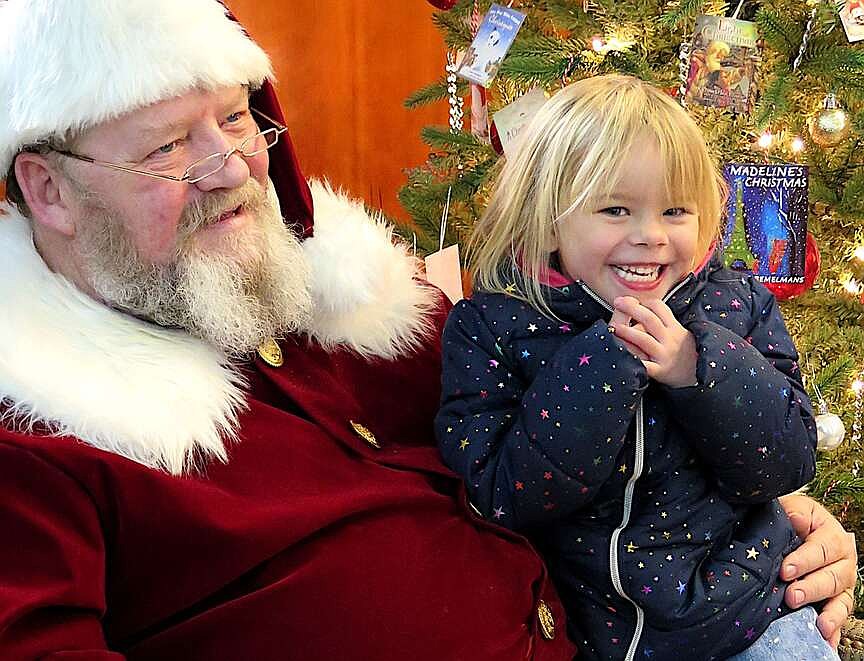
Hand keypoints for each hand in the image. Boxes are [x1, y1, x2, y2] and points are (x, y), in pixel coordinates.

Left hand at [608, 296, 696, 387]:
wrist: (696, 376)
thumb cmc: (684, 352)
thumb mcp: (681, 333)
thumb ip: (665, 321)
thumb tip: (643, 305)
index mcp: (674, 327)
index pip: (659, 307)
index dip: (644, 302)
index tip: (631, 300)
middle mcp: (670, 339)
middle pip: (649, 319)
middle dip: (632, 308)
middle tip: (617, 302)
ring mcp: (664, 355)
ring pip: (644, 340)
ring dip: (627, 332)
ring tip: (613, 327)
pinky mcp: (660, 370)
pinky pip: (645, 365)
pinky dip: (634, 360)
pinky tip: (621, 355)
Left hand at [779, 494, 857, 647]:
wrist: (793, 529)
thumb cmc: (792, 519)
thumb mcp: (793, 509)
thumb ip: (794, 513)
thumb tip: (796, 519)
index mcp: (832, 536)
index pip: (822, 549)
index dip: (804, 560)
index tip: (785, 570)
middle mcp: (843, 561)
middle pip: (833, 577)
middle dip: (812, 589)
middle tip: (791, 596)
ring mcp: (843, 583)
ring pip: (840, 600)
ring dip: (829, 613)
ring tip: (818, 624)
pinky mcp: (838, 601)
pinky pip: (840, 617)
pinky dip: (834, 629)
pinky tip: (826, 640)